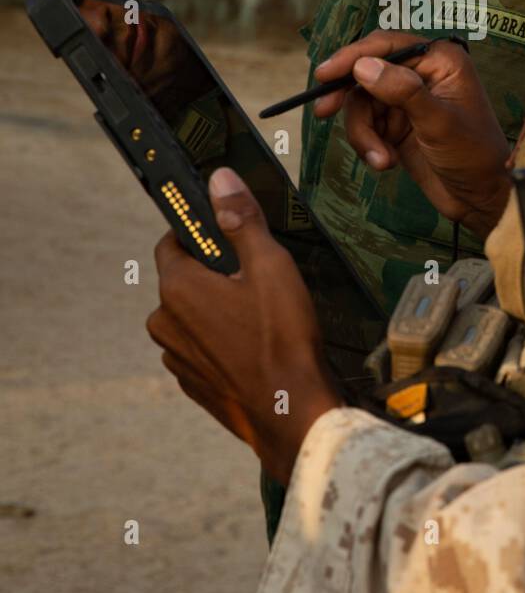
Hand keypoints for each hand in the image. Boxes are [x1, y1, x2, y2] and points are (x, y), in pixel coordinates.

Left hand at [147, 168, 340, 485]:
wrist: (293, 414)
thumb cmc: (282, 337)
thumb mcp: (270, 266)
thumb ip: (241, 219)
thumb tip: (219, 178)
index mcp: (176, 288)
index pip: (172, 242)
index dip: (200, 234)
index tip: (231, 238)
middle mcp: (164, 323)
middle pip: (182, 281)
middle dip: (213, 275)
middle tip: (258, 280)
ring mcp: (177, 359)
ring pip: (192, 317)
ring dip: (217, 311)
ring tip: (262, 317)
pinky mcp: (194, 386)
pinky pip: (202, 350)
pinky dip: (222, 344)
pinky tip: (257, 348)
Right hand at [313, 32, 511, 238]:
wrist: (479, 198)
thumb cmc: (474, 155)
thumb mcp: (439, 122)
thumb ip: (403, 91)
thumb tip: (364, 66)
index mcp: (439, 60)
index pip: (386, 45)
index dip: (353, 56)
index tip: (325, 74)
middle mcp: (421, 73)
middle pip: (366, 73)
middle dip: (349, 98)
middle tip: (323, 110)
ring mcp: (407, 100)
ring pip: (362, 104)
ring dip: (363, 133)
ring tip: (381, 159)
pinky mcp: (397, 125)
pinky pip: (366, 126)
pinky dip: (369, 145)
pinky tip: (385, 162)